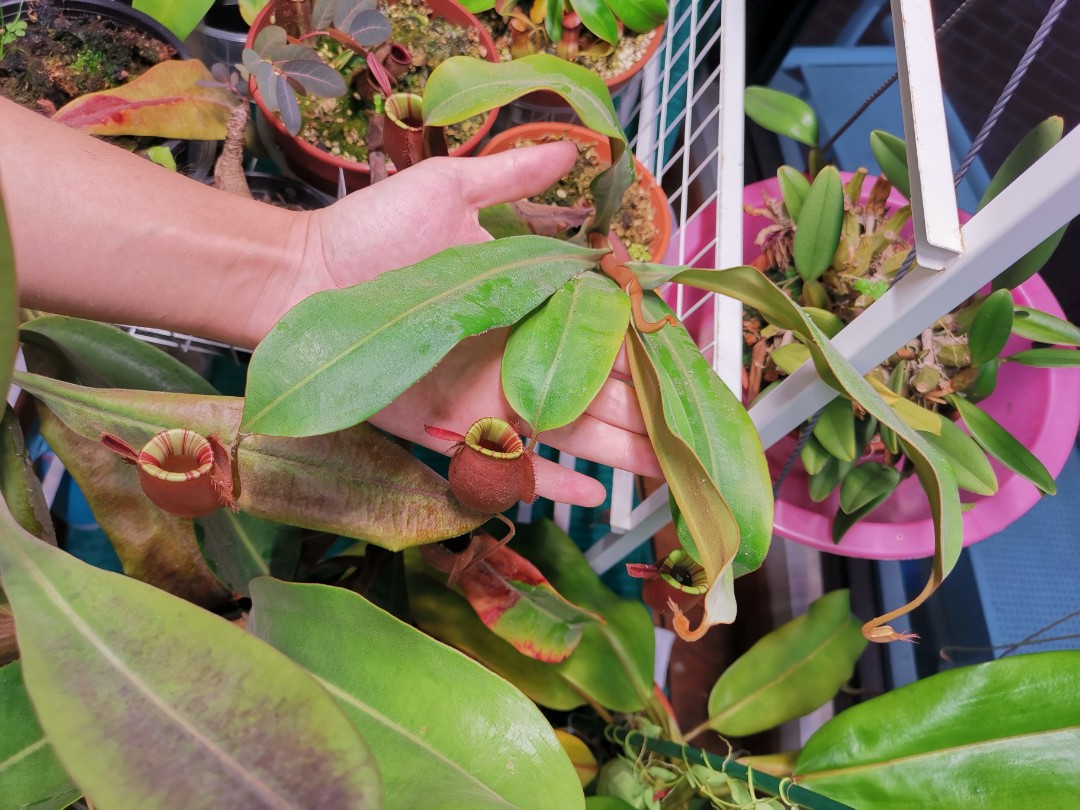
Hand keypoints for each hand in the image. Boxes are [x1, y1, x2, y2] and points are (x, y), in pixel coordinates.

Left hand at [293, 143, 661, 506]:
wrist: (299, 281)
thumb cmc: (370, 233)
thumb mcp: (447, 192)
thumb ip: (510, 178)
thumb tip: (574, 146)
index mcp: (526, 305)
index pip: (602, 334)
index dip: (648, 350)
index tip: (692, 366)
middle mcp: (516, 356)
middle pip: (599, 391)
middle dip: (650, 412)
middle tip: (700, 434)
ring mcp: (487, 398)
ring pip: (570, 432)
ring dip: (621, 452)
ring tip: (672, 470)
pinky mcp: (452, 432)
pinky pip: (508, 466)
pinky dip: (549, 483)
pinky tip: (596, 497)